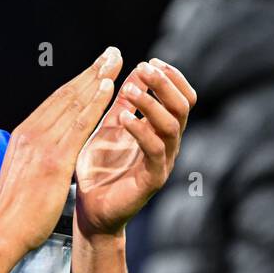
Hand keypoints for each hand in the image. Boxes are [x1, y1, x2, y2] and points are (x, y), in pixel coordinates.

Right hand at [0, 47, 122, 256]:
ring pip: (74, 103)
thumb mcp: (20, 173)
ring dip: (97, 79)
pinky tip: (109, 87)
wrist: (2, 231)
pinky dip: (95, 103)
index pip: (55, 103)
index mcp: (24, 135)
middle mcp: (32, 133)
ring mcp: (42, 144)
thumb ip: (34, 156)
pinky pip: (79, 124)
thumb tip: (45, 152)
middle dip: (91, 72)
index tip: (95, 69)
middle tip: (111, 53)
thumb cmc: (13, 211)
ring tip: (115, 61)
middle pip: (66, 95)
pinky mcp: (54, 159)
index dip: (78, 83)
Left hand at [74, 58, 195, 237]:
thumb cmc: (100, 169)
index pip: (182, 98)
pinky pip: (154, 151)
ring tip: (129, 89)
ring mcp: (163, 163)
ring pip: (171, 127)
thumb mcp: (110, 127)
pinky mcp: (151, 180)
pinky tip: (124, 118)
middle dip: (164, 84)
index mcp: (162, 131)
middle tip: (145, 68)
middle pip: (182, 108)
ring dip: (151, 103)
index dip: (171, 78)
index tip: (150, 62)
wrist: (91, 210)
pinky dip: (140, 131)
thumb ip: (124, 101)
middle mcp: (168, 145)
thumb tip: (136, 67)